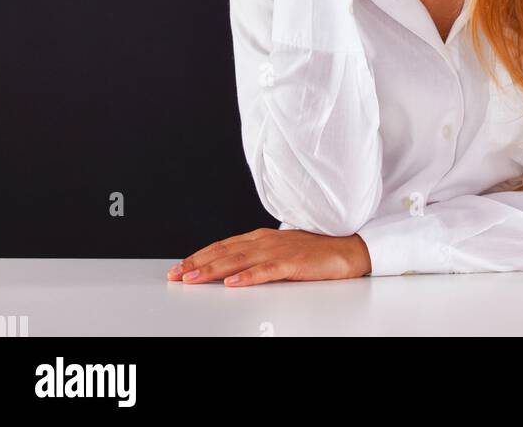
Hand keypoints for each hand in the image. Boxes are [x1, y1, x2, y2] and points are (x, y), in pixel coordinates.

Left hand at [166, 228, 371, 284]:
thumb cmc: (314, 252)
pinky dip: (247, 276)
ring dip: (213, 270)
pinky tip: (232, 283)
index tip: (179, 266)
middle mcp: (265, 240)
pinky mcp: (293, 262)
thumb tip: (232, 271)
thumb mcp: (279, 253)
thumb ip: (257, 258)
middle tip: (176, 274)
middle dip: (197, 264)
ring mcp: (278, 250)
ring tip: (193, 278)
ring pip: (238, 260)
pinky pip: (266, 271)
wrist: (347, 248)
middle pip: (224, 252)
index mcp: (261, 238)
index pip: (222, 246)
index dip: (199, 255)